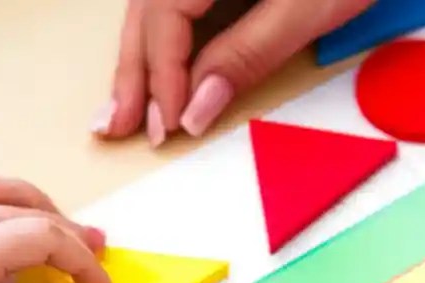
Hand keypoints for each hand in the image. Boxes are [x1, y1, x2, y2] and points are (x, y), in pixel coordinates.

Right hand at [94, 0, 374, 144]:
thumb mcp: (308, 8)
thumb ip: (249, 54)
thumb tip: (197, 109)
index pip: (164, 14)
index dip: (162, 75)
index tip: (170, 125)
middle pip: (147, 10)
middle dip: (133, 73)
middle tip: (116, 128)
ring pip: (154, 7)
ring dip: (141, 59)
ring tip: (125, 111)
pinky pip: (178, 4)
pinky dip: (166, 41)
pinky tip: (158, 73)